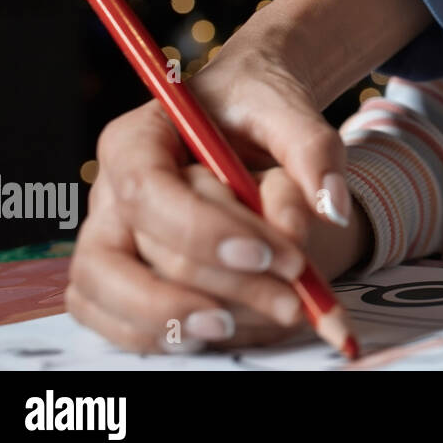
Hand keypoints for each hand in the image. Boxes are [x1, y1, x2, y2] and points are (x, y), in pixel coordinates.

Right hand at [67, 40, 368, 353]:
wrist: (246, 113)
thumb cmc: (255, 105)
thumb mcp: (287, 109)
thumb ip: (312, 150)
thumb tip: (333, 207)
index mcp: (136, 140)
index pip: (150, 192)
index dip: (204, 232)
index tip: (271, 253)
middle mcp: (110, 193)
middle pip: (137, 254)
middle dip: (222, 284)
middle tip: (295, 297)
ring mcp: (108, 239)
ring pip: (116, 296)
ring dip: (191, 321)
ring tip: (270, 316)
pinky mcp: (119, 277)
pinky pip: (119, 322)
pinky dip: (172, 337)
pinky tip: (236, 327)